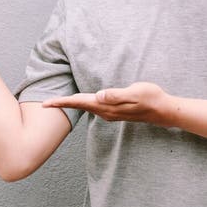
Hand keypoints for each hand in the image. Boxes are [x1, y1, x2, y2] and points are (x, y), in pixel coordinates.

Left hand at [42, 81, 174, 127]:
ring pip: (85, 107)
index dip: (62, 102)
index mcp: (107, 106)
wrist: (163, 111)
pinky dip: (82, 104)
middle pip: (79, 106)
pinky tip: (80, 101)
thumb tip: (99, 95)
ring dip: (70, 104)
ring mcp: (109, 113)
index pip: (80, 102)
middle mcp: (105, 111)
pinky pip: (93, 107)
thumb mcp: (136, 93)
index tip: (45, 103)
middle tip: (43, 104)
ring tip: (56, 102)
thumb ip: (117, 95)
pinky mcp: (114, 111)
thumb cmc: (151, 98)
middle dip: (61, 104)